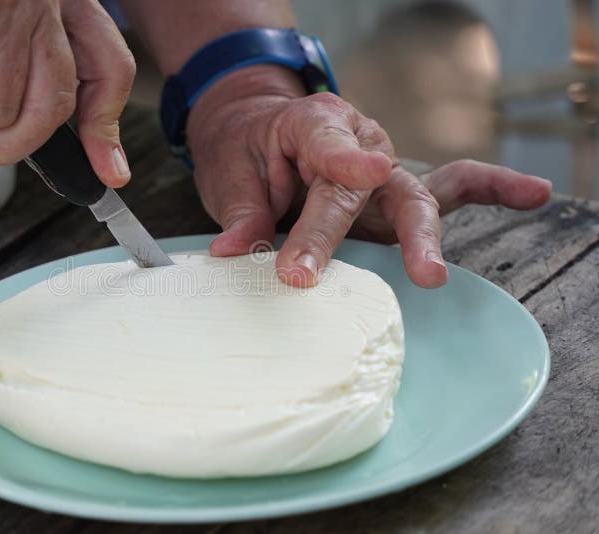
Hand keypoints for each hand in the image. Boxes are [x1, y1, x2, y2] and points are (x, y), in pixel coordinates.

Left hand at [187, 65, 550, 287]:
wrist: (259, 139)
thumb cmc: (248, 151)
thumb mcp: (231, 172)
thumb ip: (242, 208)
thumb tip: (236, 250)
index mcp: (317, 124)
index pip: (328, 143)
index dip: (342, 161)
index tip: (362, 172)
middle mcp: (361, 146)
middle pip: (363, 187)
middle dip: (338, 231)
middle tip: (308, 272)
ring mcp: (384, 177)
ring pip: (413, 200)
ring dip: (422, 238)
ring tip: (430, 272)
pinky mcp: (393, 203)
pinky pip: (453, 190)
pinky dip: (492, 191)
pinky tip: (531, 195)